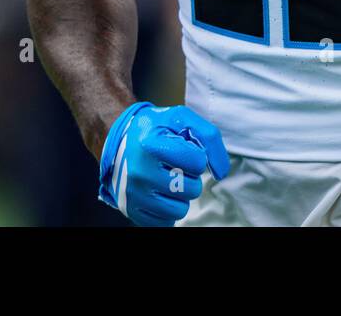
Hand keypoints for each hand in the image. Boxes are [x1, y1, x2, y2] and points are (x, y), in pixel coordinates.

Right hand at [97, 102, 229, 226]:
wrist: (120, 139)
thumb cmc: (155, 128)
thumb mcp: (181, 118)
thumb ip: (209, 137)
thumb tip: (221, 172)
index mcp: (151, 145)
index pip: (197, 162)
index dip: (197, 156)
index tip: (185, 150)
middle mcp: (140, 172)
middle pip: (191, 189)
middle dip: (190, 177)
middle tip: (176, 166)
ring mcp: (134, 194)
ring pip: (180, 209)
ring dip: (181, 195)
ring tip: (169, 179)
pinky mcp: (131, 210)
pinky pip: (165, 222)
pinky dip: (168, 209)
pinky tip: (160, 193)